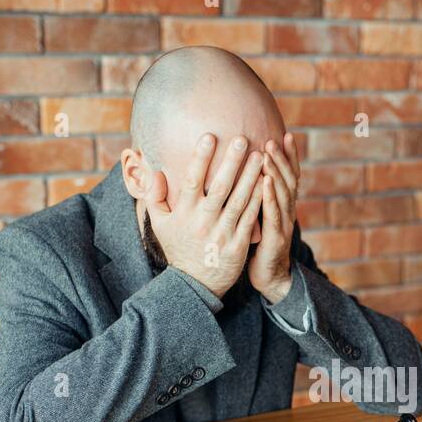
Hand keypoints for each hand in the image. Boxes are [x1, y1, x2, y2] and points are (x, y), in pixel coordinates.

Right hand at [143, 133, 263, 296]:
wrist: (194, 285)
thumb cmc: (178, 248)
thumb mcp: (159, 224)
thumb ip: (154, 196)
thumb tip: (155, 171)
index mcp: (184, 213)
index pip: (191, 180)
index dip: (200, 158)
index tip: (209, 136)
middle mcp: (203, 221)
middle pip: (219, 187)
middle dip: (231, 162)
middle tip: (243, 138)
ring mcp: (222, 233)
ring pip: (239, 200)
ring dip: (250, 177)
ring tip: (261, 155)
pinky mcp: (238, 244)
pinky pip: (250, 219)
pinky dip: (259, 200)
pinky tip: (267, 183)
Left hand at [249, 133, 300, 303]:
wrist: (270, 278)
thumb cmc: (260, 245)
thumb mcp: (258, 217)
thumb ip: (255, 196)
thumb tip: (241, 173)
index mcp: (282, 205)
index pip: (289, 175)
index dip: (289, 156)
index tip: (285, 133)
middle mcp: (287, 211)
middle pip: (288, 179)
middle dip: (282, 158)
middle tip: (274, 137)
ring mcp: (283, 224)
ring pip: (283, 193)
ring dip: (276, 171)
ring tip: (269, 152)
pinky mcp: (276, 238)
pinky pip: (274, 214)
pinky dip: (270, 197)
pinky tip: (265, 183)